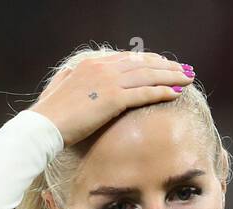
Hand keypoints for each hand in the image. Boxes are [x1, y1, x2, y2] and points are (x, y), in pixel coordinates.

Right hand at [30, 51, 193, 146]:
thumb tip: (77, 75)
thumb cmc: (51, 114)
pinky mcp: (113, 98)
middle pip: (142, 64)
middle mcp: (102, 68)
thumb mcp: (63, 88)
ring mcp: (108, 81)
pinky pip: (144, 93)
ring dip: (171, 76)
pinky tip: (177, 92)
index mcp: (91, 64)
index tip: (164, 64)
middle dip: (167, 66)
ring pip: (148, 76)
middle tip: (184, 68)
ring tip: (188, 78)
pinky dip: (163, 91)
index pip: (128, 58)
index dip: (149, 61)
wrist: (44, 125)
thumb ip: (75, 78)